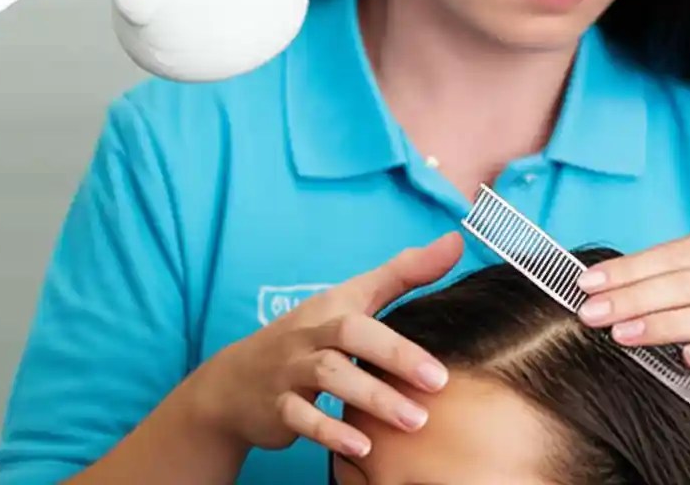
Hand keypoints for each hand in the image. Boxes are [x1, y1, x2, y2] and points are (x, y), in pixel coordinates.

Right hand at [190, 232, 462, 458]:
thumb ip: (403, 274)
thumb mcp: (350, 301)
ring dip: (373, 399)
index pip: (371, 293)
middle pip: (350, 333)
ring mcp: (291, 369)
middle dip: (395, 356)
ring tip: (414, 422)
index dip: (409, 294)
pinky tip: (363, 447)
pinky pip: (301, 417)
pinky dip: (331, 432)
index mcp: (333, 307)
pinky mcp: (277, 407)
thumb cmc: (308, 337)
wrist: (234, 382)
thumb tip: (455, 241)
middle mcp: (311, 333)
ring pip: (329, 376)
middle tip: (439, 383)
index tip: (446, 300)